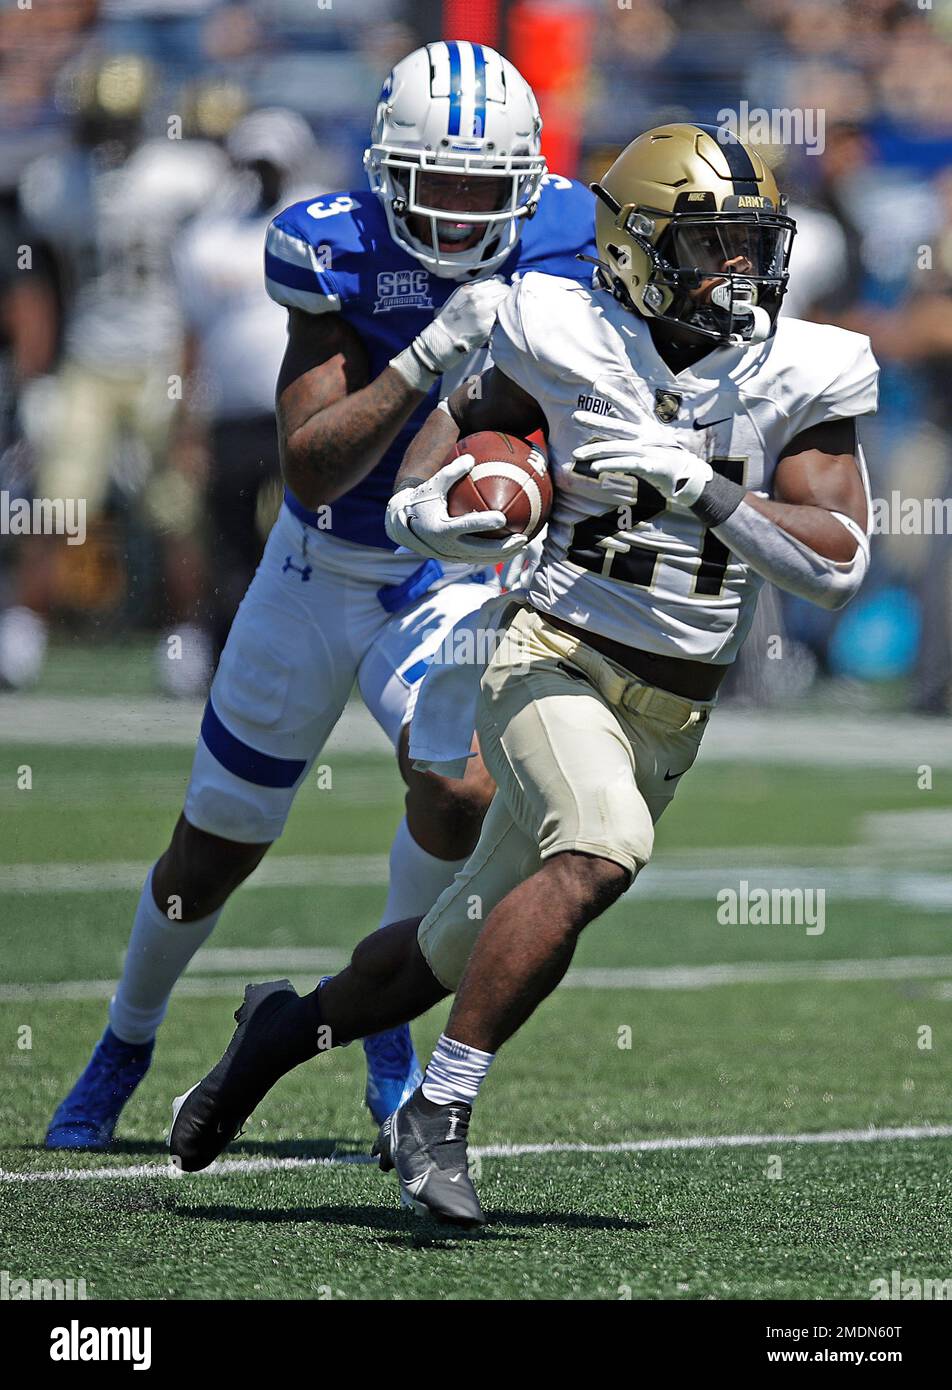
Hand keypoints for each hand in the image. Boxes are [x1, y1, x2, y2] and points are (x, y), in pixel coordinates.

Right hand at [386, 455, 527, 562]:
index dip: (484, 523)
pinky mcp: (454, 560)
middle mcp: (447, 546)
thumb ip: (450, 472)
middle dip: (504, 547)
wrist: (401, 526)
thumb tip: (471, 457)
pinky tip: (511, 548)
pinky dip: (495, 555)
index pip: (466, 526)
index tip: (503, 518)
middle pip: (481, 551)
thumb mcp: (432, 486)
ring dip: (504, 555)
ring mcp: (452, 556)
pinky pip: (479, 559)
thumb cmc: (420, 501)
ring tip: (523, 545)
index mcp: (441, 528)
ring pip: (483, 559)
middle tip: (523, 538)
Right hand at [391, 279, 510, 389]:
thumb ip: (474, 293)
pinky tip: (500, 320)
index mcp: (470, 289)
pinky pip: (502, 315)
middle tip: (505, 303)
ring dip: (506, 305)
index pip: (495, 282)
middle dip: (505, 295)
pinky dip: (503, 316)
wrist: (444, 339)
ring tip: (503, 311)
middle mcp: (478, 296)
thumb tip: (494, 285)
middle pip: (502, 290)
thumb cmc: (450, 322)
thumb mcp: (458, 300)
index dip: (500, 288)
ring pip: (504, 301)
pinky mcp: (489, 323)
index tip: (502, 293)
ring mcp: (484, 309)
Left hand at [571, 379, 712, 506]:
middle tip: (576, 416)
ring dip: (595, 451)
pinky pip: (626, 465)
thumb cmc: (666, 456)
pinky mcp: (649, 467)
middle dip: (596, 421)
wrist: (688, 477)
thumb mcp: (650, 437)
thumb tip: (611, 414)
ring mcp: (648, 451)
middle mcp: (647, 436)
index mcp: (647, 426)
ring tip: (577, 454)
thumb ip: (631, 426)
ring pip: (617, 448)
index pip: (629, 407)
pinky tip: (595, 468)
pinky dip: (610, 465)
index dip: (614, 395)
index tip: (598, 385)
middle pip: (618, 427)